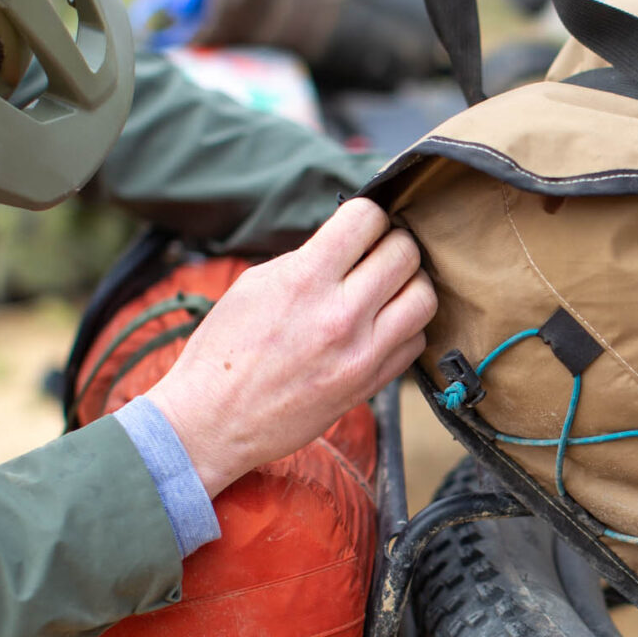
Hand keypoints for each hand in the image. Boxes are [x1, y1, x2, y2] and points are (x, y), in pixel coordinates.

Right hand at [144, 198, 433, 497]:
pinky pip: (415, 341)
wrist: (213, 421)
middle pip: (405, 253)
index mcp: (305, 280)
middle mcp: (341, 315)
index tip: (361, 226)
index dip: (367, 215)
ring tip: (386, 288)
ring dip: (409, 284)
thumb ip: (308, 260)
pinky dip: (405, 327)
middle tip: (376, 255)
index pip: (368, 218)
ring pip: (424, 297)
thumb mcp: (255, 285)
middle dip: (393, 244)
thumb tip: (349, 244)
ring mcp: (362, 354)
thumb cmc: (224, 351)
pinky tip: (381, 326)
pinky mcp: (372, 384)